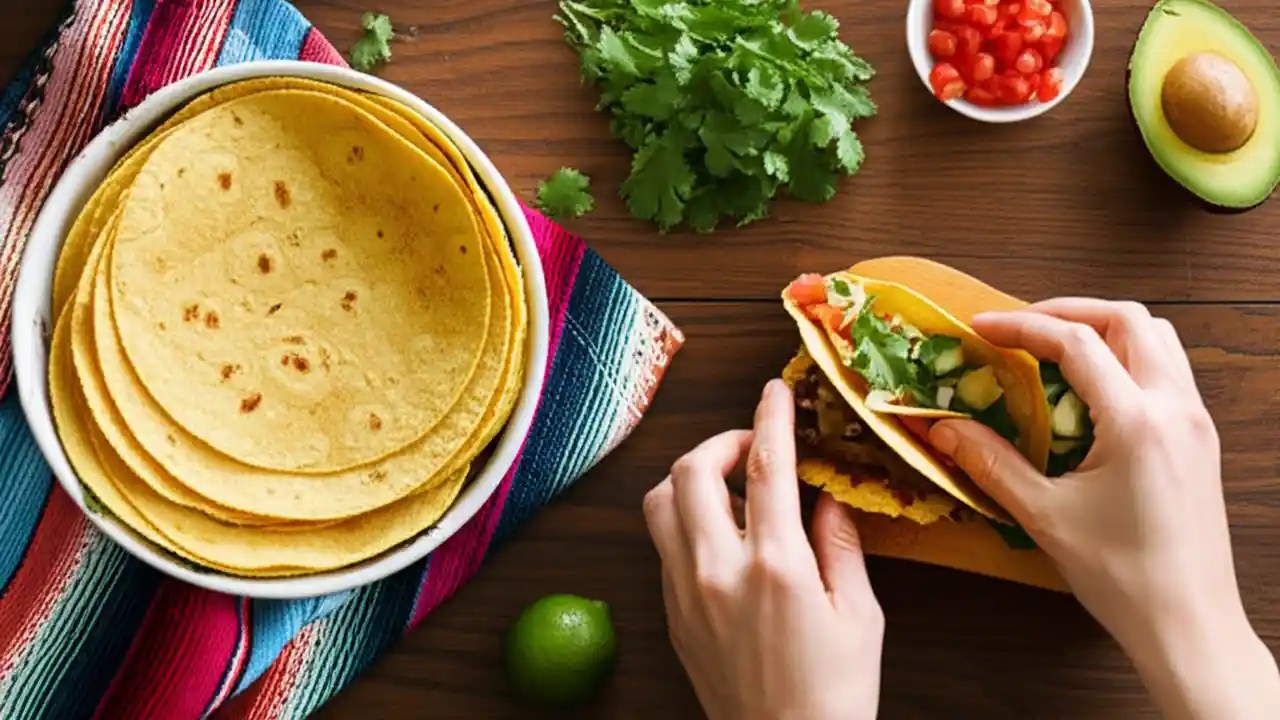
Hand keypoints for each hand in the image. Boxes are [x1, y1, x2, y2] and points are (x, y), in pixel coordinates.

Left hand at [644, 380, 883, 719]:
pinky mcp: (671, 613)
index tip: (776, 390)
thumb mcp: (860, 616)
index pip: (767, 467)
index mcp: (776, 566)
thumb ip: (841, 546)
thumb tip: (826, 497)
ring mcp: (686, 591)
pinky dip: (684, 518)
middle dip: (721, 441)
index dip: (770, 416)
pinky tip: (721, 532)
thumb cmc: (835, 692)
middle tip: (753, 446)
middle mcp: (718, 570)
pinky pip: (663, 543)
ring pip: (660, 502)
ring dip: (690, 477)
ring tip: (730, 486)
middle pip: (691, 471)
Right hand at [927, 298, 1279, 719]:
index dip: (1021, 325)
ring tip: (1055, 348)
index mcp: (1137, 423)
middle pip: (1129, 319)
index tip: (980, 327)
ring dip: (1105, 330)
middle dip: (1070, 311)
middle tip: (1021, 326)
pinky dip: (1127, 358)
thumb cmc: (1122, 577)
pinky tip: (1091, 390)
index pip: (1076, 343)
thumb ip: (992, 463)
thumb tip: (943, 428)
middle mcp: (1176, 409)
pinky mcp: (1201, 439)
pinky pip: (1168, 371)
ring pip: (1158, 338)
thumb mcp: (1046, 517)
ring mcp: (1196, 422)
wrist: (1190, 624)